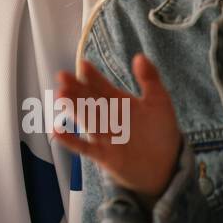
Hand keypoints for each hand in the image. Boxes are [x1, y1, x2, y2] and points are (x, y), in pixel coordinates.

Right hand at [52, 54, 182, 208]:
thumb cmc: (161, 132)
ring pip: (84, 119)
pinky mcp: (102, 154)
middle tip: (63, 76)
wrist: (166, 166)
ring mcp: (103, 135)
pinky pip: (83, 147)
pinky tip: (56, 131)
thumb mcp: (159, 102)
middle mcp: (107, 116)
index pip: (102, 85)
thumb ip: (150, 79)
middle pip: (88, 100)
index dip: (93, 76)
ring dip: (72, 108)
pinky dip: (70, 140)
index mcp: (118, 101)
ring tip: (61, 95)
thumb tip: (139, 56)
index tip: (83, 65)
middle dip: (76, 88)